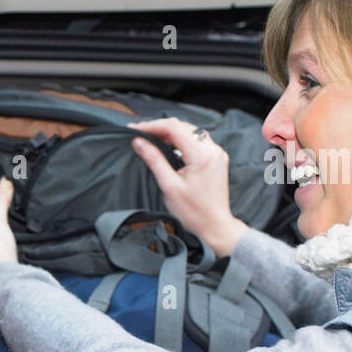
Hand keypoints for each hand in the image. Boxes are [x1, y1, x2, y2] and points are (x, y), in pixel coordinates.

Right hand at [128, 118, 247, 256]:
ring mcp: (216, 153)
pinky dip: (181, 140)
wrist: (215, 226)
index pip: (174, 128)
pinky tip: (168, 145)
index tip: (135, 129)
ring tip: (151, 138)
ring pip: (190, 131)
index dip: (152, 126)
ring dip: (170, 132)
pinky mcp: (216, 158)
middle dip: (159, 127)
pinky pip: (197, 140)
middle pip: (182, 126)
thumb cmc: (194, 212)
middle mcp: (213, 150)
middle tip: (139, 133)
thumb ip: (154, 160)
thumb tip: (139, 142)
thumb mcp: (169, 186)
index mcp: (202, 155)